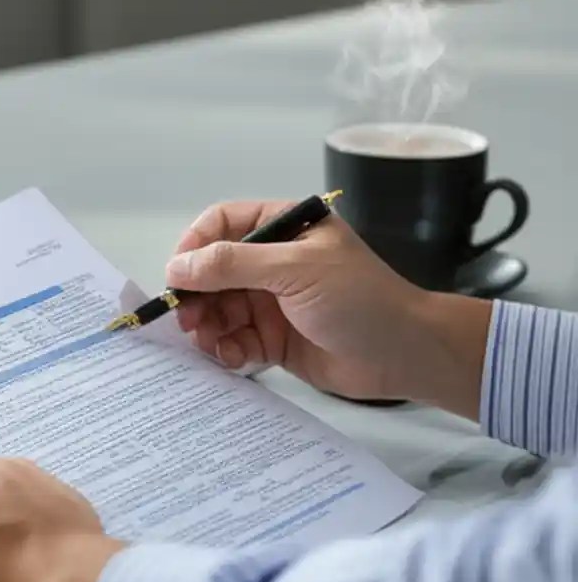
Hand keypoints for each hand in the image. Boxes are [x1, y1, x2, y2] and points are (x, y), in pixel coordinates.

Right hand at [165, 200, 490, 417]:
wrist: (405, 355)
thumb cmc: (359, 299)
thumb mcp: (294, 270)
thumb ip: (232, 264)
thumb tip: (177, 266)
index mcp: (284, 228)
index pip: (222, 224)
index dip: (194, 247)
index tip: (178, 276)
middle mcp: (273, 261)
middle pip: (213, 272)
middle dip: (197, 295)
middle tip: (188, 320)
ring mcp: (273, 300)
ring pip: (219, 308)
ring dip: (208, 327)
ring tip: (211, 344)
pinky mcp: (274, 338)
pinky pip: (234, 339)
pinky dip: (227, 349)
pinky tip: (234, 357)